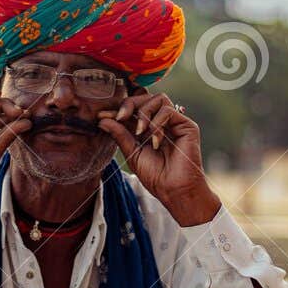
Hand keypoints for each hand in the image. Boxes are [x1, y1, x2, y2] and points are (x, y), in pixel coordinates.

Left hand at [97, 92, 220, 224]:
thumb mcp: (132, 153)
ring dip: (144, 113)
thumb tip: (102, 120)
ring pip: (158, 99)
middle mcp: (162, 122)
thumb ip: (120, 135)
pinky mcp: (186, 125)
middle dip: (129, 104)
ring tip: (140, 133)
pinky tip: (155, 141)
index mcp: (148, 128)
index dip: (118, 109)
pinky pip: (168, 110)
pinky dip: (157, 123)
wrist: (174, 190)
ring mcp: (174, 122)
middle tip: (120, 117)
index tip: (102, 116)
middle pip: (146, 97)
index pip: (133, 109)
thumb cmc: (156, 176)